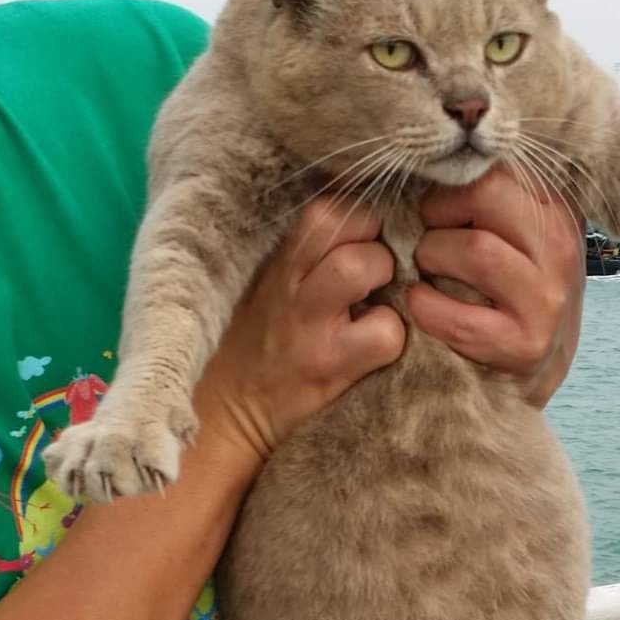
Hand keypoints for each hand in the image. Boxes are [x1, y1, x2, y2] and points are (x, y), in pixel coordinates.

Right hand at [199, 198, 402, 464]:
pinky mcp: (330, 366)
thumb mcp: (269, 286)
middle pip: (348, 221)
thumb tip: (368, 227)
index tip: (364, 241)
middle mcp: (292, 284)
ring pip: (362, 265)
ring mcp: (310, 324)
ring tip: (376, 303)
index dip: (359, 217)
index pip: (328, 208)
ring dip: (386, 280)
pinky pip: (387, 333)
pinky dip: (392, 336)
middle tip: (376, 273)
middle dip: (377, 241)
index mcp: (281, 262)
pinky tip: (372, 346)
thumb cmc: (256, 344)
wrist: (227, 410)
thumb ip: (308, 256)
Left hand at [410, 166, 585, 405]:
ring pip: (473, 250)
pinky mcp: (525, 346)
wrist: (535, 367)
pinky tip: (423, 304)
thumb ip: (493, 197)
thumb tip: (434, 160)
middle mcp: (560, 248)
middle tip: (427, 237)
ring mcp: (547, 299)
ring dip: (430, 257)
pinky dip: (426, 307)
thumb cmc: (510, 288)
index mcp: (557, 209)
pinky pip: (459, 316)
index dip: (450, 184)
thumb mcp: (518, 233)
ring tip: (426, 270)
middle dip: (437, 214)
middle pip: (483, 194)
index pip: (494, 166)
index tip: (436, 210)